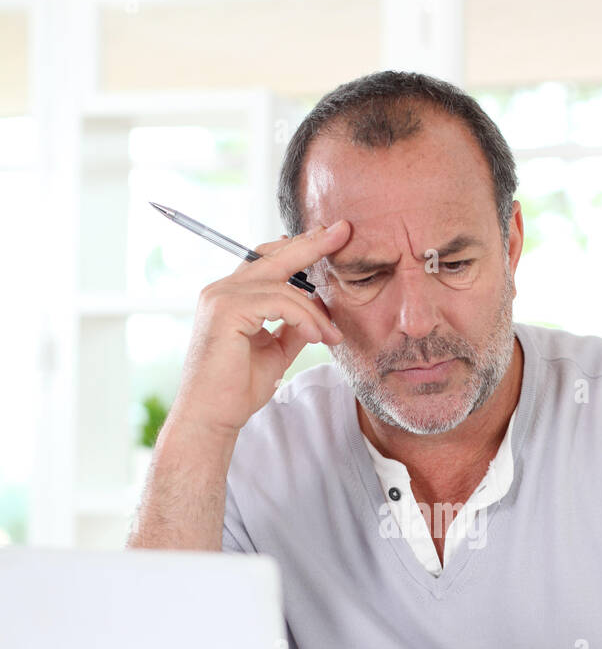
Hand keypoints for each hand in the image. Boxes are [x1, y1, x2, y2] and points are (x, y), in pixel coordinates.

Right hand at [172, 219, 350, 435]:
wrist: (212, 417)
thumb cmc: (237, 389)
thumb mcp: (275, 351)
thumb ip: (293, 326)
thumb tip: (317, 310)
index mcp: (232, 296)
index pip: (268, 261)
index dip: (299, 249)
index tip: (330, 239)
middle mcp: (222, 290)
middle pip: (273, 255)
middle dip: (311, 244)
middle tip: (342, 232)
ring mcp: (221, 297)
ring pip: (283, 285)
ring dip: (315, 311)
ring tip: (331, 336)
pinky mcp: (226, 311)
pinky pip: (279, 301)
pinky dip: (304, 317)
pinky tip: (317, 337)